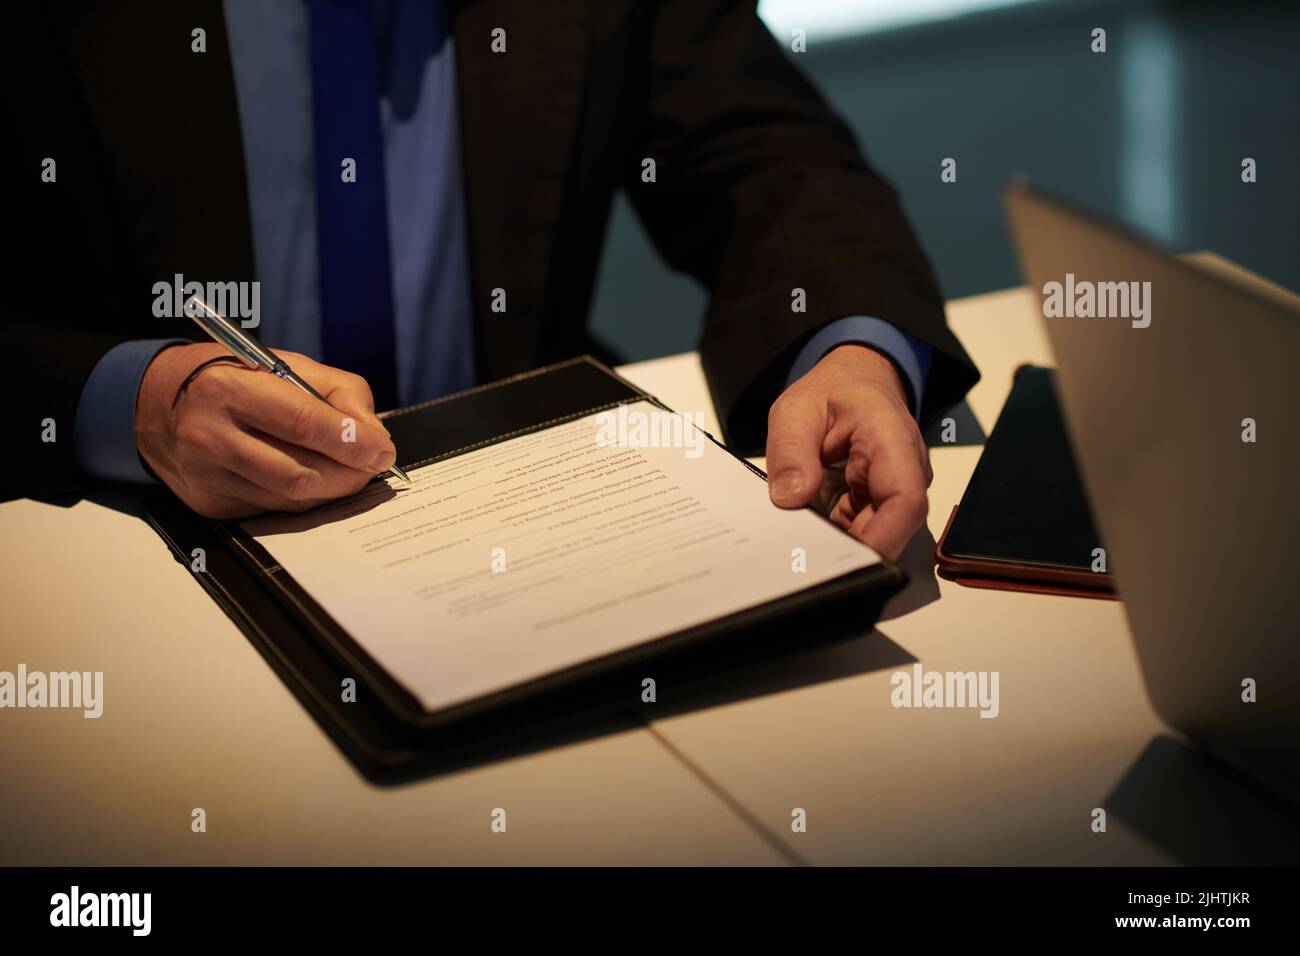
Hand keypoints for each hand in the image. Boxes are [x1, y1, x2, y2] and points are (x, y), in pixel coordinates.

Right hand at [136, 343, 396, 518]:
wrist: (159, 403)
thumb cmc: (234, 378)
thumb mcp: (286, 364)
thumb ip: (339, 392)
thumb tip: (372, 436)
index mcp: (228, 390)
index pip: (305, 425)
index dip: (353, 442)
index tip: (383, 450)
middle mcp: (210, 436)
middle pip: (300, 472)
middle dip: (350, 473)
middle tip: (374, 465)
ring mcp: (206, 476)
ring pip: (290, 498)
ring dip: (333, 490)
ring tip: (353, 473)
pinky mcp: (209, 504)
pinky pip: (273, 509)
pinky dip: (306, 499)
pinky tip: (319, 482)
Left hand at [766, 344, 931, 560]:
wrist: (855, 383)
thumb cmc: (832, 392)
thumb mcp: (795, 411)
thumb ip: (791, 451)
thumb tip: (791, 497)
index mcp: (890, 438)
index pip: (905, 500)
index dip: (883, 538)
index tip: (850, 561)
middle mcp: (904, 469)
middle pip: (889, 526)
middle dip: (849, 548)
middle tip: (802, 559)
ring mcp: (893, 489)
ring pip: (872, 532)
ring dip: (836, 541)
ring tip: (797, 541)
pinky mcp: (878, 503)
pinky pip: (858, 529)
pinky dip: (832, 533)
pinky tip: (806, 531)